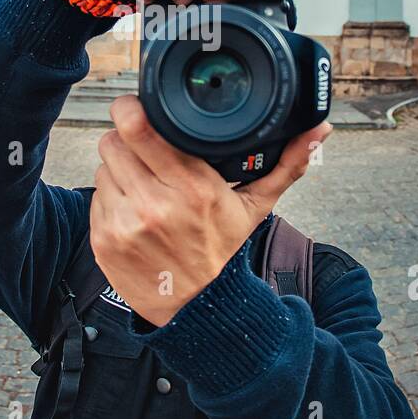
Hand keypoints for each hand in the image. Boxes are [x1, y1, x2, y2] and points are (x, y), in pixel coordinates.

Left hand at [90, 96, 332, 325]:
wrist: (199, 312)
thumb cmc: (224, 250)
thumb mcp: (256, 206)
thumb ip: (286, 164)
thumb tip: (321, 131)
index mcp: (194, 188)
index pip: (139, 129)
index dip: (131, 110)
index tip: (136, 107)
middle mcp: (156, 204)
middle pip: (114, 141)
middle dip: (125, 137)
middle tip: (141, 145)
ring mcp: (126, 224)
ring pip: (104, 166)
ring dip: (118, 167)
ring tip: (142, 181)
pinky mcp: (105, 241)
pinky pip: (96, 196)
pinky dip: (111, 195)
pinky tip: (132, 207)